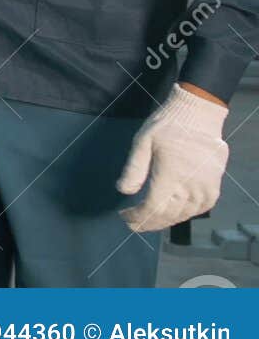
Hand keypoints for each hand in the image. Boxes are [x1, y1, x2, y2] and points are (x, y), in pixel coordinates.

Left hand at [116, 84, 228, 231]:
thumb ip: (134, 169)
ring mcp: (205, 188)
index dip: (137, 217)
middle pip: (167, 215)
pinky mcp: (214, 186)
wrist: (198, 115)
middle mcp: (190, 186)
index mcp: (170, 176)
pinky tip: (173, 213)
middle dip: (148, 222)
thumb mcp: (142, 142)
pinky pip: (200, 209)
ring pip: (184, 215)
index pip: (152, 207)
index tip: (124, 217)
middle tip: (133, 223)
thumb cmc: (167, 126)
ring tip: (149, 220)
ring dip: (165, 221)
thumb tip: (123, 191)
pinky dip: (184, 214)